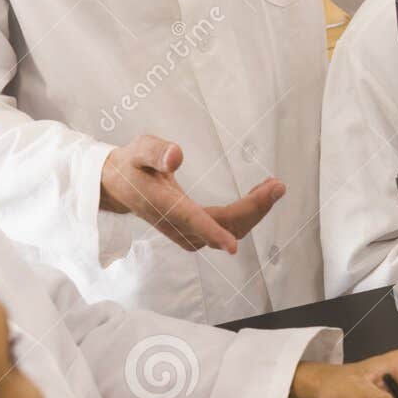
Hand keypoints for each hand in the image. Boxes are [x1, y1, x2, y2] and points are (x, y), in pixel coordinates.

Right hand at [101, 136, 284, 253]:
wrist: (120, 187)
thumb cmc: (132, 165)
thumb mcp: (138, 150)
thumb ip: (155, 151)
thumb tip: (177, 156)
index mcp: (164, 206)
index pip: (190, 221)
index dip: (211, 233)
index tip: (231, 247)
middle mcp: (178, 225)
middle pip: (222, 226)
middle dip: (253, 209)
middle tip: (277, 186)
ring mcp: (188, 232)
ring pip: (229, 230)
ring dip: (255, 212)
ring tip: (274, 187)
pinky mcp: (196, 232)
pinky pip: (227, 228)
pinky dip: (247, 215)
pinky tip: (259, 196)